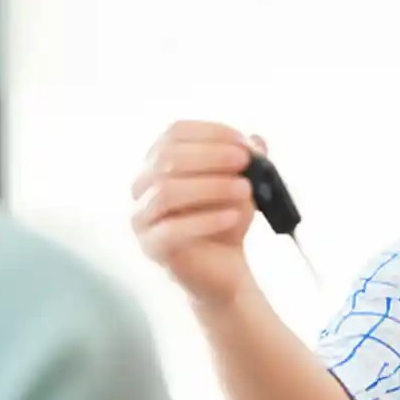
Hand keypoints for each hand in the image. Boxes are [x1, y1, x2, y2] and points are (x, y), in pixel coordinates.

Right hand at [131, 121, 264, 307]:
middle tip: (245, 161)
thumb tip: (257, 141)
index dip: (210, 132)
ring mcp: (142, 217)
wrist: (224, 267)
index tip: (243, 142)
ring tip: (245, 189)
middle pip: (167, 159)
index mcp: (160, 161)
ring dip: (211, 186)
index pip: (175, 134)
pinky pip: (171, 230)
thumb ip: (248, 161)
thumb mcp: (242, 183)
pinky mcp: (151, 246)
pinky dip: (206, 220)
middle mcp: (143, 185)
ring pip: (166, 192)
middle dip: (211, 156)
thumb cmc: (225, 218)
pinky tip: (232, 217)